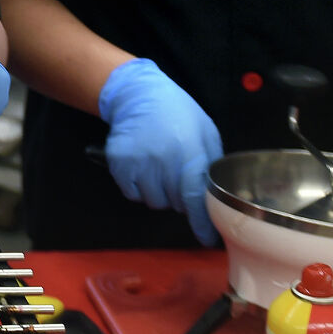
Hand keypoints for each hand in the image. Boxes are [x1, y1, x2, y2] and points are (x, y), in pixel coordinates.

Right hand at [98, 58, 223, 244]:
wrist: (138, 95)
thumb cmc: (178, 113)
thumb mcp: (205, 131)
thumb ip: (210, 163)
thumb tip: (213, 197)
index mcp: (189, 151)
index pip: (195, 197)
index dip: (202, 222)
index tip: (208, 239)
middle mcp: (163, 160)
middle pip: (175, 203)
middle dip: (180, 197)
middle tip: (177, 175)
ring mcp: (138, 163)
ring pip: (154, 201)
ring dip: (159, 192)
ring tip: (159, 169)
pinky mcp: (119, 164)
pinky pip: (133, 194)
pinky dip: (139, 187)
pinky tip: (143, 167)